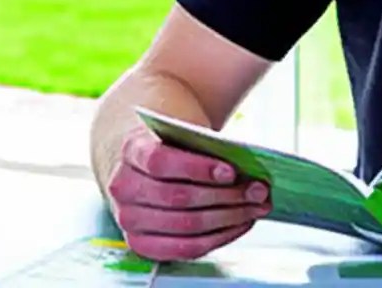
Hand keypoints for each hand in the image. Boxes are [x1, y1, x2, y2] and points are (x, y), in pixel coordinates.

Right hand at [107, 124, 272, 260]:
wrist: (146, 161)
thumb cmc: (173, 144)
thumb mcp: (184, 133)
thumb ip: (208, 147)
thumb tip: (250, 169)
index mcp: (131, 150)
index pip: (160, 162)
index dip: (197, 168)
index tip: (231, 171)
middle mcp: (123, 186)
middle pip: (177, 197)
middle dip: (225, 195)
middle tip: (259, 189)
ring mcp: (129, 218)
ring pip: (185, 225)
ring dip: (229, 217)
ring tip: (257, 206)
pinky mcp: (142, 243)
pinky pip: (186, 248)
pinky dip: (220, 236)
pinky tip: (241, 223)